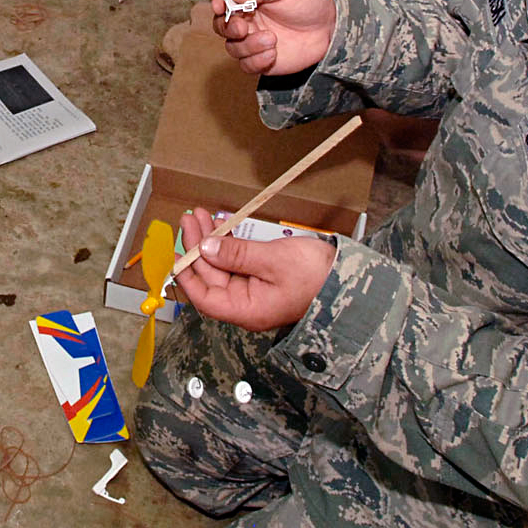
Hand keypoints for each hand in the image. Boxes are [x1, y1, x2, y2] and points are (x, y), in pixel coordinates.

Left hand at [172, 207, 334, 332]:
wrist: (349, 278)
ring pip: (223, 267)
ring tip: (202, 217)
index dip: (188, 275)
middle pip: (211, 277)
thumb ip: (236, 254)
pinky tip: (221, 227)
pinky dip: (228, 245)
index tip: (177, 251)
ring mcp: (255, 291)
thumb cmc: (318, 276)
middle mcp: (247, 304)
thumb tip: (206, 248)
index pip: (205, 298)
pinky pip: (238, 263)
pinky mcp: (263, 279)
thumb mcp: (273, 260)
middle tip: (192, 220)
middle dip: (198, 247)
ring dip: (212, 242)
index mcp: (248, 310)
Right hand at [213, 0, 337, 77]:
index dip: (219, 1)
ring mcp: (252, 41)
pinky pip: (247, 65)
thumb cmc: (306, 1)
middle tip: (243, 29)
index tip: (221, 7)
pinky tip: (273, 54)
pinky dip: (256, 61)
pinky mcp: (261, 60)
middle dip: (228, 28)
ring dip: (248, 46)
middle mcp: (246, 19)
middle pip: (221, 26)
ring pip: (232, 48)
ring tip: (272, 40)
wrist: (329, 27)